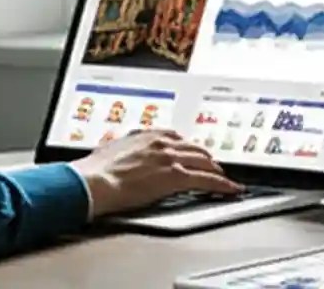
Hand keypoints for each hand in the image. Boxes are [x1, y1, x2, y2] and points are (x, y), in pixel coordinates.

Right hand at [70, 129, 243, 218]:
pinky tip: (231, 189)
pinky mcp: (175, 176)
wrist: (93, 183)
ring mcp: (170, 158)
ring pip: (204, 162)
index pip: (175, 137)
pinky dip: (222, 184)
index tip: (191, 151)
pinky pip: (206, 180)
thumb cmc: (93, 172)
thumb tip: (116, 154)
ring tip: (224, 177)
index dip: (187, 146)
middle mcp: (160, 142)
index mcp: (145, 135)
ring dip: (216, 170)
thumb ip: (120, 150)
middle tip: (212, 165)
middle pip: (193, 148)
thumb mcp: (108, 152)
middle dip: (205, 157)